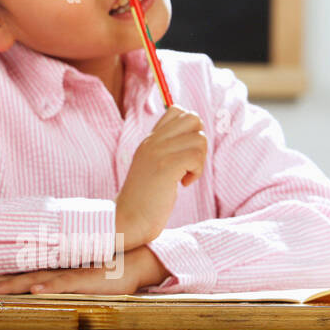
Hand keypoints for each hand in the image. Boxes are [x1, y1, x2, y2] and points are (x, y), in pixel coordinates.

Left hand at [0, 246, 170, 296]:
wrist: (135, 257)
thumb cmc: (98, 265)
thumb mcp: (67, 272)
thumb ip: (45, 275)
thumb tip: (21, 282)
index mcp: (43, 268)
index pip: (7, 274)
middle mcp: (50, 268)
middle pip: (11, 277)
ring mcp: (68, 272)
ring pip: (32, 279)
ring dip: (8, 285)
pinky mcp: (89, 279)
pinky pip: (66, 283)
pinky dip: (50, 286)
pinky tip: (35, 291)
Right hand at [114, 105, 206, 247]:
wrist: (129, 218)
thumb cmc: (145, 198)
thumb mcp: (153, 166)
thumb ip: (167, 150)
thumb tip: (196, 137)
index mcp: (150, 140)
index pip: (177, 111)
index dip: (190, 129)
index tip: (184, 152)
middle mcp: (153, 141)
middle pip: (193, 119)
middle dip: (199, 141)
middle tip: (189, 162)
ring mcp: (158, 152)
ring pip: (199, 139)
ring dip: (199, 161)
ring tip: (185, 175)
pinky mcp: (165, 166)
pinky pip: (195, 157)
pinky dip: (196, 172)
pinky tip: (183, 184)